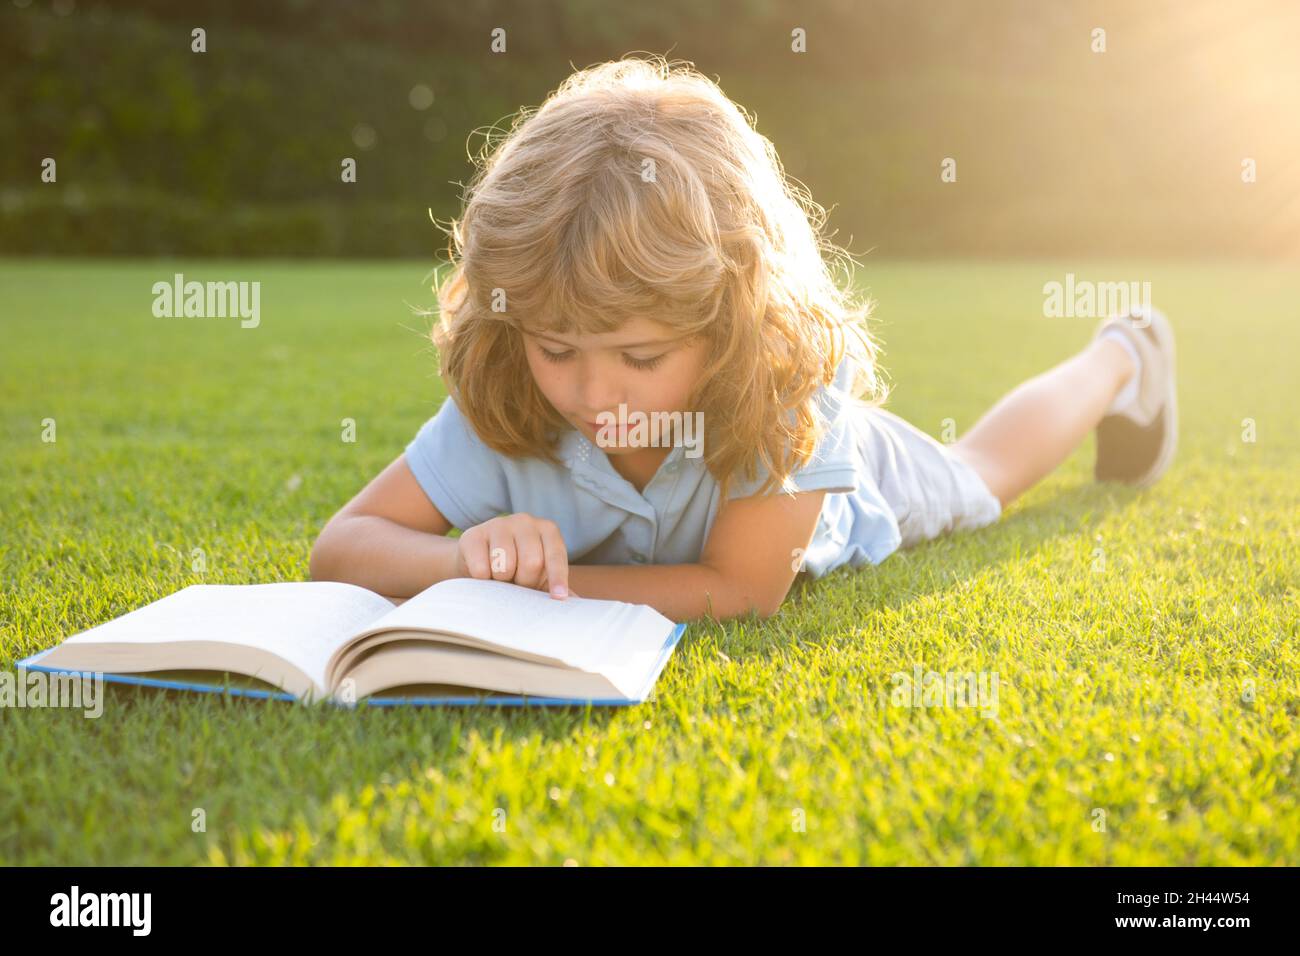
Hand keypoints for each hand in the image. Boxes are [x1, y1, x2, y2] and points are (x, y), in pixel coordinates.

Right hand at [455, 513, 571, 598]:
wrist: (478, 564)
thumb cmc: (518, 571)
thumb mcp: (541, 578)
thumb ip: (559, 589)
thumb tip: (579, 606)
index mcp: (548, 531)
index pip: (556, 555)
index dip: (558, 578)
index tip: (558, 597)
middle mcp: (525, 521)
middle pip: (531, 562)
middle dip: (524, 582)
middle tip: (517, 583)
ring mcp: (498, 524)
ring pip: (504, 565)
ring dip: (501, 581)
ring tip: (500, 577)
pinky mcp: (473, 535)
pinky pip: (481, 569)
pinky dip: (482, 580)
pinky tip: (482, 575)